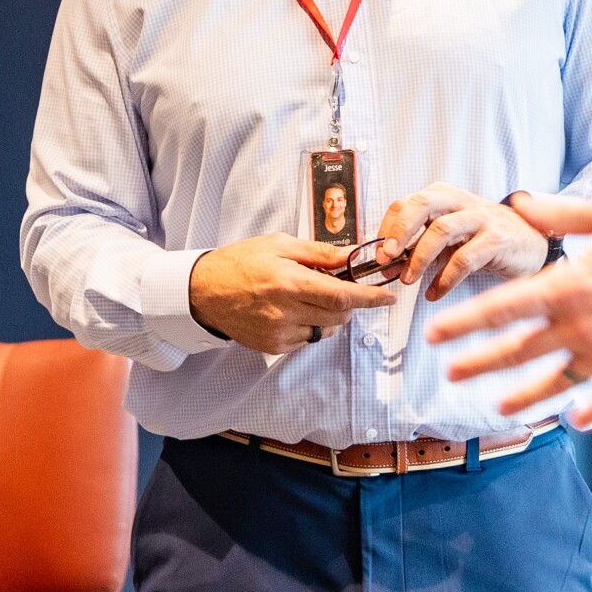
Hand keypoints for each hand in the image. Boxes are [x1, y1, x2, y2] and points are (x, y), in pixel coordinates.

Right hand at [190, 235, 398, 354]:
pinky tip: (291, 310)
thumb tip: (351, 256)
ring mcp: (279, 333)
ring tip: (307, 296)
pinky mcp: (273, 347)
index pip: (342, 296)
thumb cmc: (240, 262)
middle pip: (339, 316)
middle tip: (342, 288)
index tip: (389, 298)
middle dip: (349, 304)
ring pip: (325, 330)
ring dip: (329, 315)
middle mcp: (286, 311)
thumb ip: (319, 253)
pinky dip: (310, 326)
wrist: (203, 291)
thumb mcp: (279, 244)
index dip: (370, 298)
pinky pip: (306, 339)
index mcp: (289, 282)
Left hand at [375, 184, 551, 301]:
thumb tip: (388, 266)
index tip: (377, 254)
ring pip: (442, 229)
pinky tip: (435, 293)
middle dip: (399, 231)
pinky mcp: (498, 240)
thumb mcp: (450, 238)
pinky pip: (465, 258)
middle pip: (422, 205)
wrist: (533, 242)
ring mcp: (481, 218)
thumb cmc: (484, 239)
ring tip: (408, 281)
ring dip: (419, 257)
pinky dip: (445, 278)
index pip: (406, 203)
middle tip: (386, 259)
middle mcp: (461, 201)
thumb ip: (420, 247)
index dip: (387, 228)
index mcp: (444, 196)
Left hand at [423, 193, 591, 428]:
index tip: (436, 333)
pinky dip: (590, 415)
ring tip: (500, 408)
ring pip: (554, 384)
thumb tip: (523, 203)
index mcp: (569, 289)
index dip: (464, 322)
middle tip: (451, 374)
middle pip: (517, 352)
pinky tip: (575, 423)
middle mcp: (580, 328)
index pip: (502, 309)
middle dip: (479, 365)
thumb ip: (562, 213)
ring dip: (524, 398)